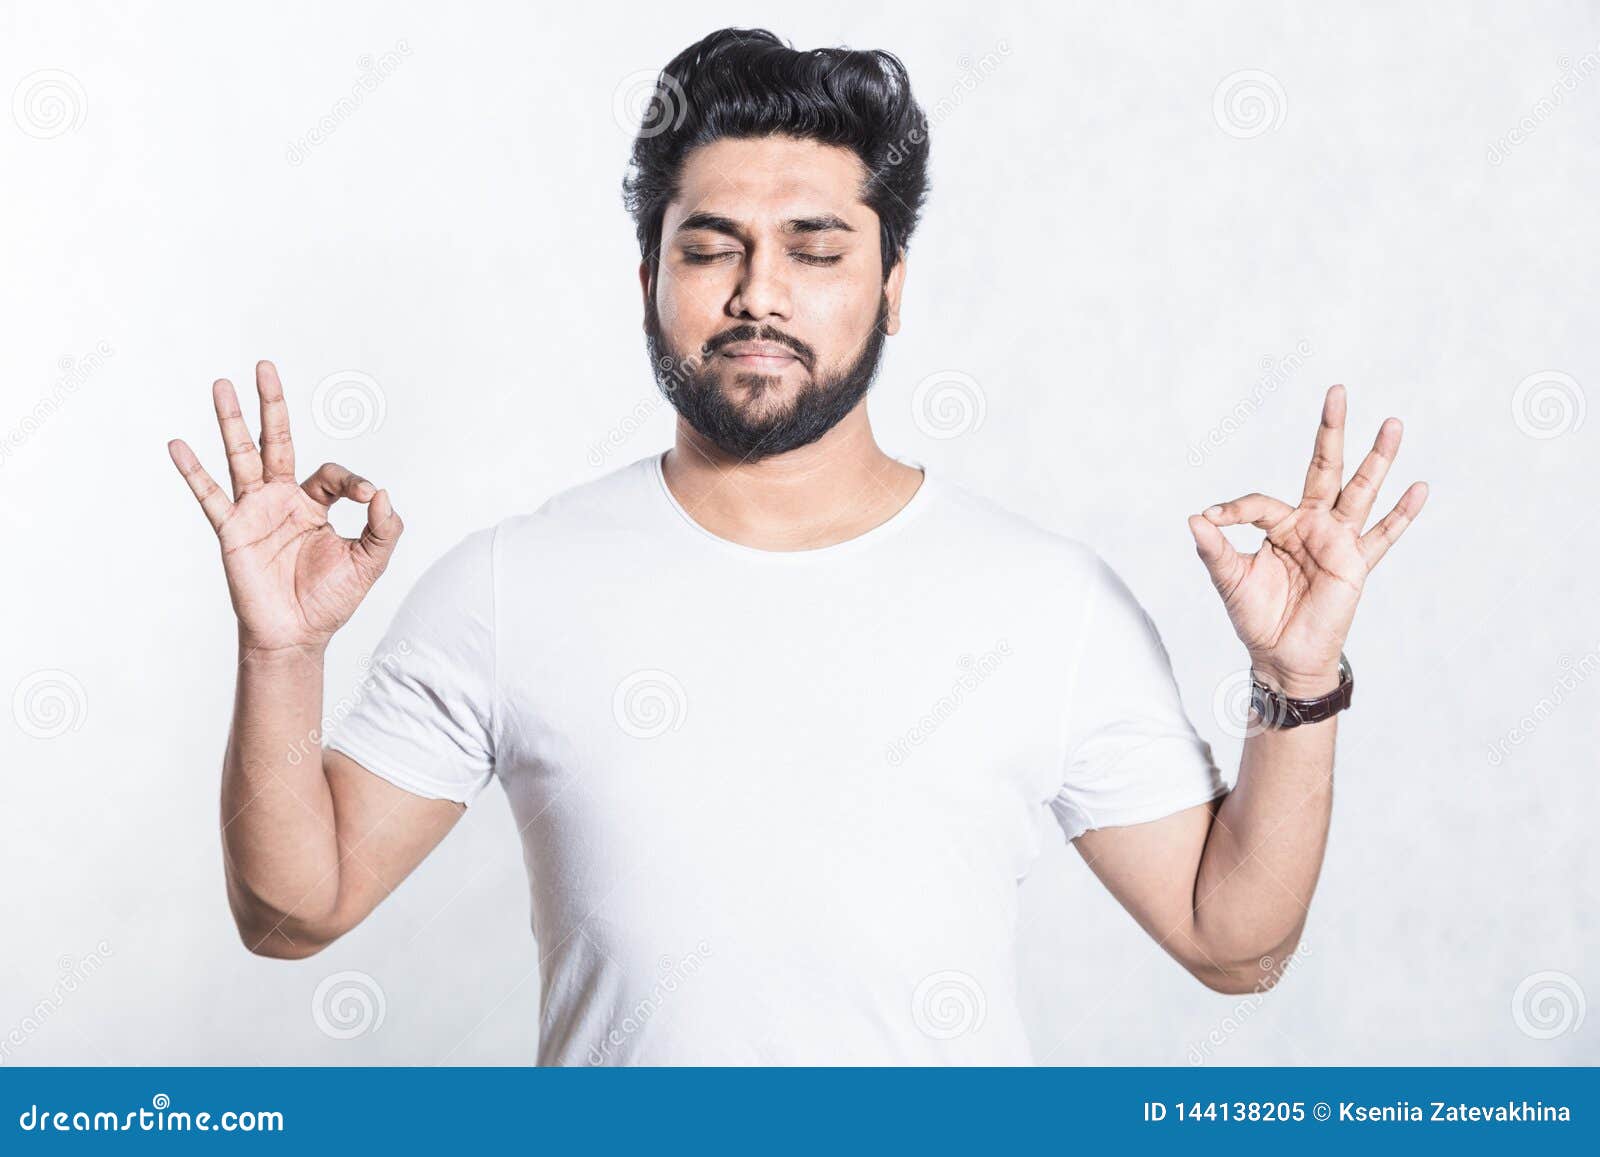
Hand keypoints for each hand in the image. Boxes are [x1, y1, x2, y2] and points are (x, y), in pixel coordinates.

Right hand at [167, 360, 403, 655]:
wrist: (297, 635)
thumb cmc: (330, 600)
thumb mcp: (370, 562)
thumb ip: (383, 528)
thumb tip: (382, 492)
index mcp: (315, 505)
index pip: (331, 473)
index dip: (351, 480)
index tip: (366, 497)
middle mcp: (283, 500)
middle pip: (276, 442)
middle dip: (271, 405)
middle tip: (264, 367)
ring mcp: (255, 512)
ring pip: (242, 456)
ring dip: (232, 421)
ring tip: (220, 384)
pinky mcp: (233, 530)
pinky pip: (210, 496)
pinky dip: (193, 471)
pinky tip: (178, 444)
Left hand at [1187, 385, 1427, 696]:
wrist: (1281, 656)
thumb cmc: (1256, 616)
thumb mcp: (1229, 580)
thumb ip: (1214, 548)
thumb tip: (1195, 518)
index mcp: (1280, 525)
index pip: (1261, 501)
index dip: (1235, 508)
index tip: (1213, 519)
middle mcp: (1312, 525)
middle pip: (1324, 468)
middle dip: (1330, 431)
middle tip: (1336, 391)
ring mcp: (1337, 541)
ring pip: (1360, 491)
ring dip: (1377, 458)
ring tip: (1392, 423)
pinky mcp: (1356, 565)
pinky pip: (1383, 536)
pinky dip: (1402, 514)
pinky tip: (1419, 487)